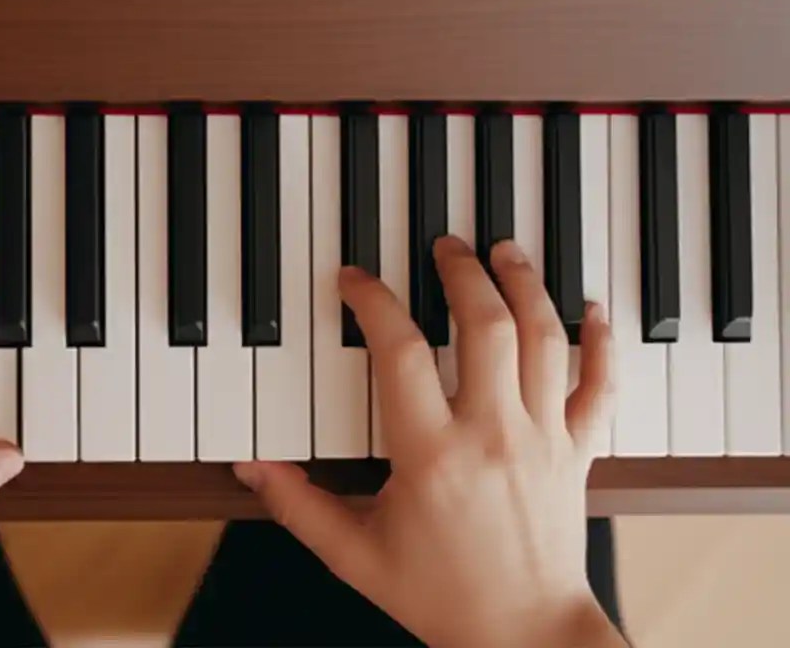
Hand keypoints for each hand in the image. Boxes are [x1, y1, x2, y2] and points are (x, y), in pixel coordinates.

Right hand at [234, 237, 624, 647]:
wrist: (523, 634)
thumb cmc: (440, 595)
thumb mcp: (353, 553)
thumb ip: (298, 505)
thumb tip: (252, 465)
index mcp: (431, 455)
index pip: (398, 350)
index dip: (372, 301)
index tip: (355, 280)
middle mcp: (492, 435)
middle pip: (485, 323)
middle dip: (462, 271)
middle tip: (444, 244)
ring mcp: (543, 439)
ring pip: (544, 338)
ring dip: (525, 285)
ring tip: (504, 250)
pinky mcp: (578, 452)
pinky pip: (600, 385)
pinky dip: (600, 340)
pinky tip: (589, 307)